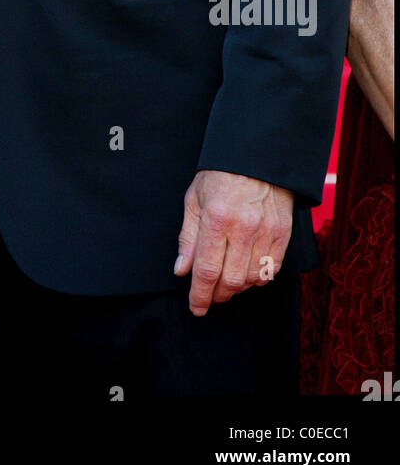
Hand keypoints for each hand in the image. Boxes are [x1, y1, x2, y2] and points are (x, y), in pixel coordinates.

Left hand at [175, 170, 293, 315]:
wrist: (257, 156)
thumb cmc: (221, 175)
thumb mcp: (195, 199)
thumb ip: (188, 237)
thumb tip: (182, 269)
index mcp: (217, 218)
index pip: (207, 270)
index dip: (200, 295)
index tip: (196, 308)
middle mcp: (243, 228)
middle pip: (231, 280)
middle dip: (217, 294)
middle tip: (209, 294)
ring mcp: (266, 232)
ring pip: (252, 279)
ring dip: (237, 288)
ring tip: (227, 282)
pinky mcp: (283, 234)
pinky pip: (271, 270)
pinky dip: (258, 279)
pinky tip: (247, 274)